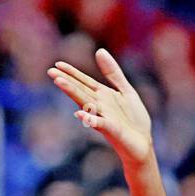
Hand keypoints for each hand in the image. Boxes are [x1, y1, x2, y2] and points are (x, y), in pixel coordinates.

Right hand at [47, 48, 152, 166]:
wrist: (144, 144)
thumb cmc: (134, 120)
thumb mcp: (126, 91)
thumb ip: (113, 73)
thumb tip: (99, 50)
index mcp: (103, 96)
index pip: (84, 82)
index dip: (72, 73)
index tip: (57, 64)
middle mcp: (100, 106)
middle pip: (81, 91)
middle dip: (67, 81)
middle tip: (50, 71)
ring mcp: (104, 118)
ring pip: (86, 104)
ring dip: (73, 93)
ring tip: (60, 82)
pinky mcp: (112, 130)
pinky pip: (100, 124)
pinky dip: (90, 119)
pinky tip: (80, 114)